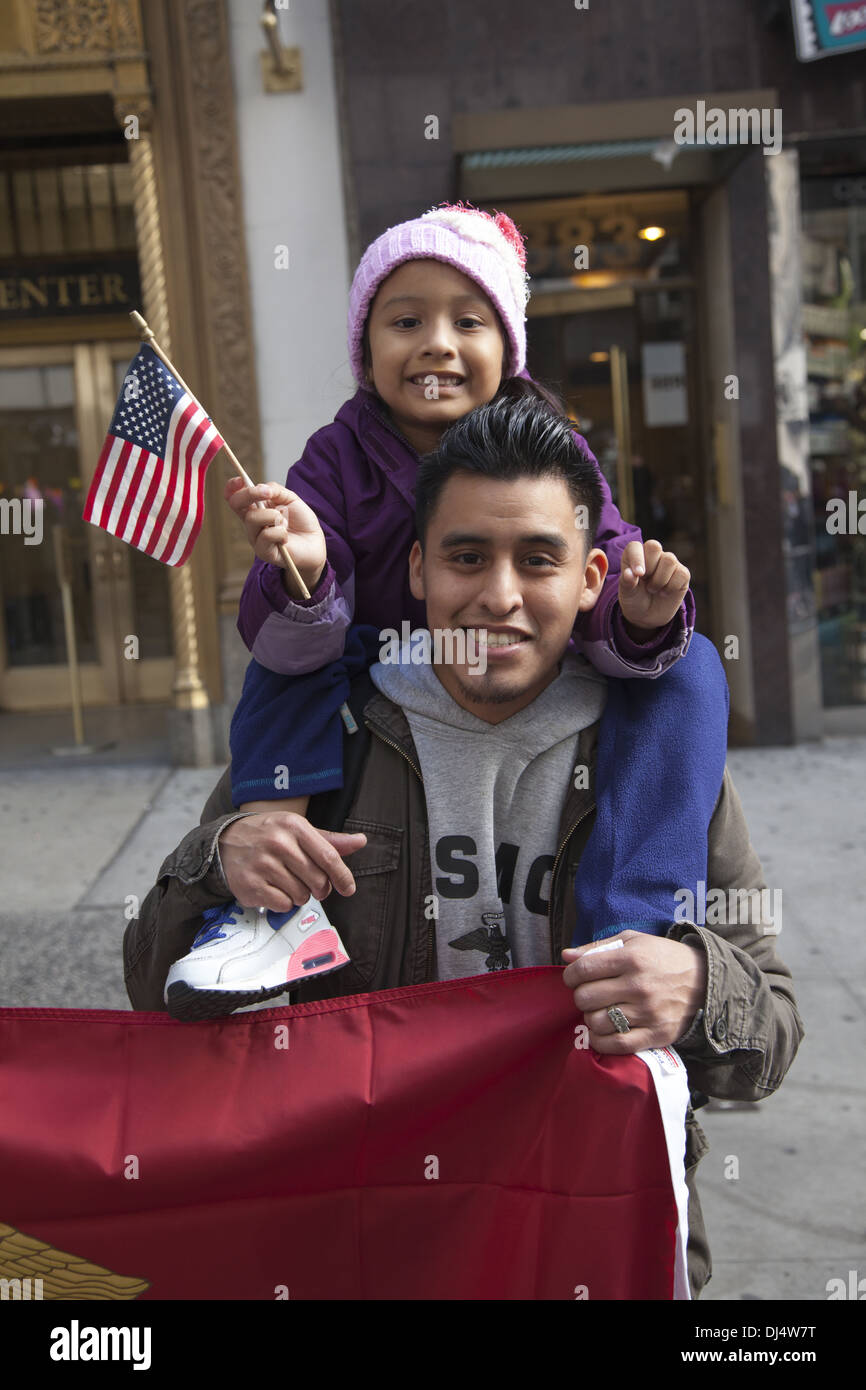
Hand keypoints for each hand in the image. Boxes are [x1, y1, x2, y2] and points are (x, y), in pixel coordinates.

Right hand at [219, 811, 366, 911]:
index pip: (328, 857)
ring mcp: (263, 864)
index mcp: (294, 826)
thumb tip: (360, 841)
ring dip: (300, 895)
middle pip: (318, 880)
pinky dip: (283, 902)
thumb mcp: (297, 829)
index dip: (343, 876)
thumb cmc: (267, 835)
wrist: (225, 842)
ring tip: (287, 882)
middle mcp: (278, 843)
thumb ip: (329, 840)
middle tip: (311, 884)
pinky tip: (274, 888)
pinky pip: (283, 905)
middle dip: (320, 888)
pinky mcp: (251, 885)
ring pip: (301, 895)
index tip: (349, 888)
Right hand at [224, 477, 327, 590]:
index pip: (234, 497)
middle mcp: (252, 522)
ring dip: (272, 515)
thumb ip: (275, 490)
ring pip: (252, 519)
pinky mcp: (263, 552)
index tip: (241, 480)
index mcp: (255, 508)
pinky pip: (266, 535)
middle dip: (250, 493)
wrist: (315, 543)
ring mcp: (255, 537)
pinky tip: (286, 537)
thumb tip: (260, 486)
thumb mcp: (290, 498)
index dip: (232, 487)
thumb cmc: (301, 521)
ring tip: (284, 521)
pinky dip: (280, 532)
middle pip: (236, 504)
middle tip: (267, 493)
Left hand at [561, 930, 706, 1053]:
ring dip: (591, 1018)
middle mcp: (639, 986)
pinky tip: (601, 1032)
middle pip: (586, 997)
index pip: (583, 969)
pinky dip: (601, 1042)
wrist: (703, 979)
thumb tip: (566, 955)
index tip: (573, 978)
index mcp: (631, 958)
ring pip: (597, 1022)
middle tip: (589, 994)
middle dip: (581, 996)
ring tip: (599, 1011)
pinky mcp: (656, 1034)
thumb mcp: (633, 941)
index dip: (570, 975)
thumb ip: (597, 947)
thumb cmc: (662, 957)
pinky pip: (617, 1045)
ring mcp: (648, 1012)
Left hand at [617, 539, 689, 638]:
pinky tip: (664, 593)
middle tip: (645, 582)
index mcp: (634, 555)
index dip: (637, 558)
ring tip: (652, 589)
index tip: (639, 574)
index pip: (635, 546)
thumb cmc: (634, 599)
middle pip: (654, 546)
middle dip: (649, 568)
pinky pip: (681, 573)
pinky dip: (671, 586)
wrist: (647, 616)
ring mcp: (668, 563)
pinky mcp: (682, 573)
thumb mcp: (627, 593)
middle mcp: (652, 555)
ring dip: (659, 580)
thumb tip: (629, 573)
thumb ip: (627, 582)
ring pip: (669, 560)